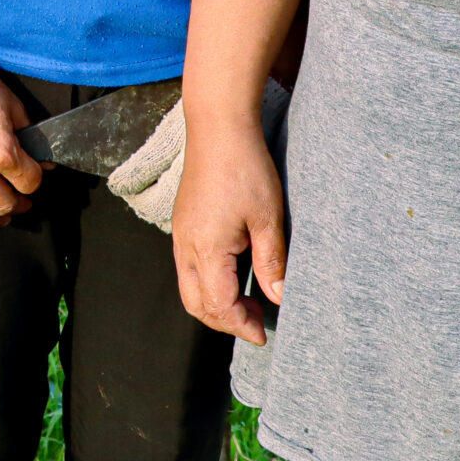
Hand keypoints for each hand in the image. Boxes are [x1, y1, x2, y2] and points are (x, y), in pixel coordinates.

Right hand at [0, 47, 39, 238]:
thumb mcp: (11, 103)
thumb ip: (28, 134)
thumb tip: (40, 157)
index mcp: (2, 152)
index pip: (30, 182)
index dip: (36, 180)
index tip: (35, 175)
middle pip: (6, 204)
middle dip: (19, 204)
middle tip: (22, 201)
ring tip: (1, 215)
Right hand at [172, 123, 287, 345]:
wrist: (218, 127)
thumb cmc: (246, 167)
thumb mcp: (267, 217)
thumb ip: (271, 262)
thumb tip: (279, 298)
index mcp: (206, 248)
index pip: (219, 305)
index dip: (241, 325)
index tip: (264, 334)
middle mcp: (186, 246)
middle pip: (196, 304)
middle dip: (225, 322)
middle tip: (257, 323)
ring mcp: (180, 234)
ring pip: (188, 288)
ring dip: (214, 304)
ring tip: (248, 303)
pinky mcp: (182, 223)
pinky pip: (186, 268)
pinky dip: (206, 284)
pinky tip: (233, 275)